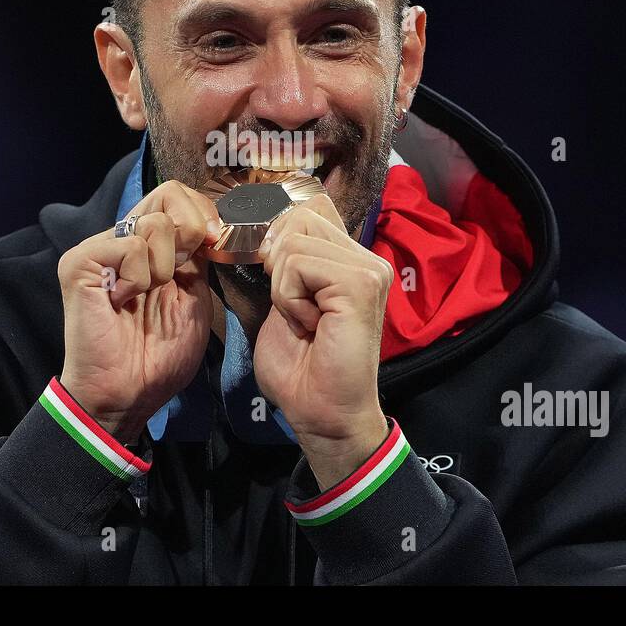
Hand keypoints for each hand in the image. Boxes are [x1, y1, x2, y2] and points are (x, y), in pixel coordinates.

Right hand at [57, 181, 221, 441]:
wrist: (128, 394)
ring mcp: (100, 247)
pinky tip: (122, 302)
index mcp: (150, 245)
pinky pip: (131, 247)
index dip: (206, 215)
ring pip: (155, 223)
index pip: (179, 196)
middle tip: (177, 276)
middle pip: (170, 194)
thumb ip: (198, 256)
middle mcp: (122, 238)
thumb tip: (212, 222)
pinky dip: (139, 278)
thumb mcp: (194, 296)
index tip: (214, 247)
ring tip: (143, 298)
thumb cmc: (158, 356)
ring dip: (164, 269)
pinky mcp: (81, 262)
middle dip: (192, 235)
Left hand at [254, 194, 392, 488]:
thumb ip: (282, 262)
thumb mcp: (282, 300)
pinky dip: (289, 298)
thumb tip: (257, 224)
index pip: (304, 212)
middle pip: (296, 220)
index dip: (275, 239)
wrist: (321, 412)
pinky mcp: (360, 284)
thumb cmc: (300, 366)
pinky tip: (310, 326)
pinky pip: (297, 265)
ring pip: (292, 243)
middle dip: (277, 266)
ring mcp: (368, 269)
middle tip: (295, 311)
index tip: (271, 278)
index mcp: (350, 260)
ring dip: (282, 288)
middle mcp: (365, 258)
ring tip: (305, 322)